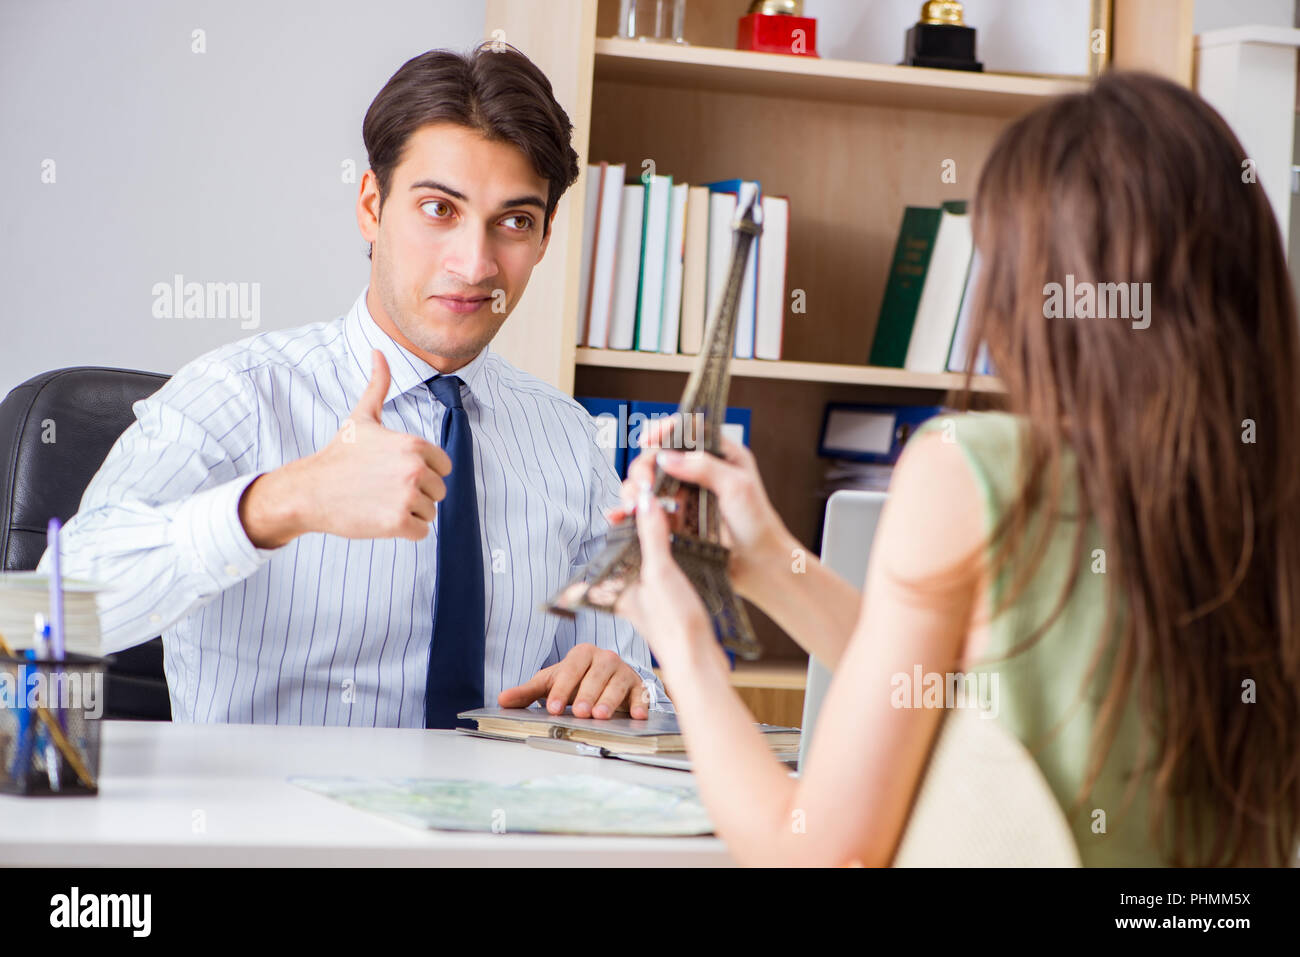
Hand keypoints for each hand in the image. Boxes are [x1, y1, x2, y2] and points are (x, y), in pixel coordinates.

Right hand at [240, 349, 452, 546]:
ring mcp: (408, 497)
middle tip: (384, 488)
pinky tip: (380, 518)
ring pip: (430, 512)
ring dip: (409, 512)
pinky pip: (422, 532)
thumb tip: (379, 351)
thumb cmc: (338, 455)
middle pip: (438, 490)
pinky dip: (404, 531)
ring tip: (380, 502)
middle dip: (416, 493)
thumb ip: (378, 385)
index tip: (394, 471)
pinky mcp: (399, 523)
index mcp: (414, 445)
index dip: (422, 471)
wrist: (309, 491)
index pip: (443, 466)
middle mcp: (416, 469)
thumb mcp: (362, 418)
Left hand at [498, 643, 651, 718]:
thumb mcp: (551, 683)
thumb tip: (501, 700)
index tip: (552, 708)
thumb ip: (527, 691)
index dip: (562, 688)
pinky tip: (637, 716)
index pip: (571, 669)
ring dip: (609, 700)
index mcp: (582, 653)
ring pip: (617, 684)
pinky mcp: (638, 686)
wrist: (607, 677)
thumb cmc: (576, 680)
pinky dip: (641, 704)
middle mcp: (605, 658)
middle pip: (596, 675)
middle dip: (587, 694)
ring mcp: (623, 671)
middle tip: (579, 713)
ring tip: (600, 716)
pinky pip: (640, 694)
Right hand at [607, 415, 792, 599]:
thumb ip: (703, 467)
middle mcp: (697, 472)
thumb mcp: (737, 487)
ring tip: (636, 504)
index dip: (664, 430)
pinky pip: (646, 510)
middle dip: (644, 467)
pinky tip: (620, 516)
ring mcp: (684, 496)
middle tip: (645, 485)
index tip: (648, 439)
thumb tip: (667, 456)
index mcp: (718, 455)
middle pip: (658, 457)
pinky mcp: (674, 518)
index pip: (685, 431)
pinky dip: (630, 511)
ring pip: (647, 483)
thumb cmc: (757, 524)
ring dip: (634, 489)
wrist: (759, 564)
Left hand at [613, 482, 722, 675]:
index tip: (637, 496)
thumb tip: (644, 501)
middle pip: (633, 545)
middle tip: (654, 499)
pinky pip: (668, 567)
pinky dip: (675, 552)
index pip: (615, 540)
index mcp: (618, 582)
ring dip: (660, 536)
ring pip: (651, 555)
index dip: (625, 516)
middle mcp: (630, 588)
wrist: (699, 661)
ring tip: (672, 515)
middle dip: (643, 523)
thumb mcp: (659, 571)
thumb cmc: (673, 625)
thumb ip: (650, 535)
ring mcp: (650, 595)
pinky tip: (687, 544)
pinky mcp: (670, 600)